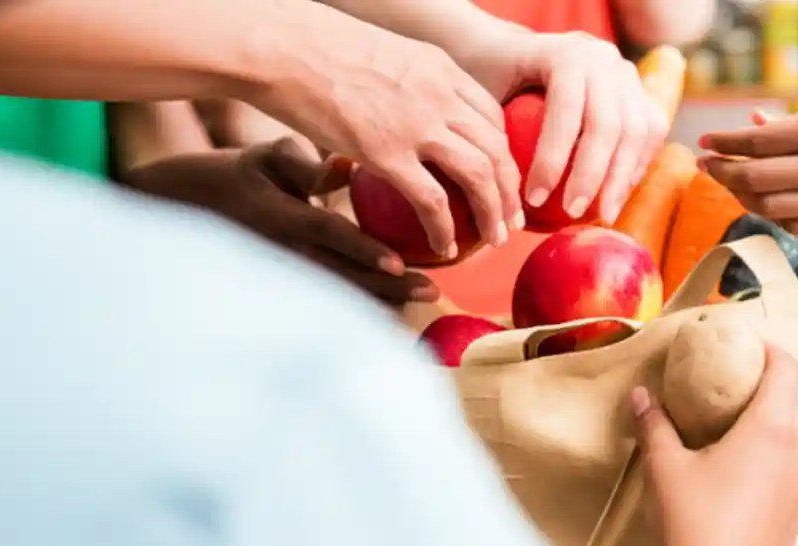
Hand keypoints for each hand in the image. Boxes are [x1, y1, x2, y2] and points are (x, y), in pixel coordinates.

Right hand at [124, 138, 437, 305]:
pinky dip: (358, 311)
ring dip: (377, 306)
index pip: (326, 233)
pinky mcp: (280, 290)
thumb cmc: (231, 174)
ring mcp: (280, 276)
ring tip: (418, 312)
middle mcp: (280, 252)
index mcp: (277, 216)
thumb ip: (305, 163)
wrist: (179, 211)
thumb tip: (343, 170)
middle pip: (340, 277)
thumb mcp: (263, 157)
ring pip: (334, 298)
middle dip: (386, 289)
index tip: (400, 263)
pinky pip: (324, 303)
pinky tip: (393, 318)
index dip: (362, 250)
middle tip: (430, 293)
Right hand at [246, 4, 522, 258]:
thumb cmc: (315, 48)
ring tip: (494, 239)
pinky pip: (434, 202)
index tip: (503, 178)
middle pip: (498, 148)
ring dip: (495, 213)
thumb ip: (404, 84)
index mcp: (441, 68)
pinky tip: (446, 247)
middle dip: (513, 190)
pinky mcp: (387, 153)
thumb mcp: (381, 55)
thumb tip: (400, 106)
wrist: (284, 47)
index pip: (492, 116)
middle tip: (513, 220)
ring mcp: (418, 124)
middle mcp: (440, 94)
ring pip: (481, 176)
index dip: (505, 152)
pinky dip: (446, 230)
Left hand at [459, 31, 668, 223]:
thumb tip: (499, 194)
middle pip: (608, 124)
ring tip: (602, 215)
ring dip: (620, 179)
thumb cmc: (492, 80)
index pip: (566, 110)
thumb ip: (493, 133)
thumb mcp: (481, 95)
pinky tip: (616, 199)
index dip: (553, 159)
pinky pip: (650, 133)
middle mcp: (603, 58)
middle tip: (572, 213)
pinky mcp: (641, 92)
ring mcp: (626, 73)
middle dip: (592, 175)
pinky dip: (636, 168)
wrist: (518, 52)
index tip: (533, 199)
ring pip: (637, 131)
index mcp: (565, 52)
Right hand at [630, 345, 797, 545]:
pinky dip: (764, 463)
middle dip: (758, 390)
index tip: (743, 346)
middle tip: (721, 389)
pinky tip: (731, 481)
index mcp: (774, 427)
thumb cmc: (694, 522)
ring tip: (722, 436)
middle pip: (788, 402)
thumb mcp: (666, 468)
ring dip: (760, 429)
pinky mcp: (797, 515)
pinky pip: (785, 473)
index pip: (788, 368)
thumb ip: (655, 425)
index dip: (770, 349)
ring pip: (787, 441)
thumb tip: (640, 396)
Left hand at [699, 85, 797, 236]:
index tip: (705, 142)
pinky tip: (768, 204)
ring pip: (776, 209)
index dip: (726, 144)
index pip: (760, 142)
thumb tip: (759, 126)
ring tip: (732, 185)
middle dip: (724, 173)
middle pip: (758, 179)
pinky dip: (778, 217)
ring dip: (746, 198)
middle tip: (707, 166)